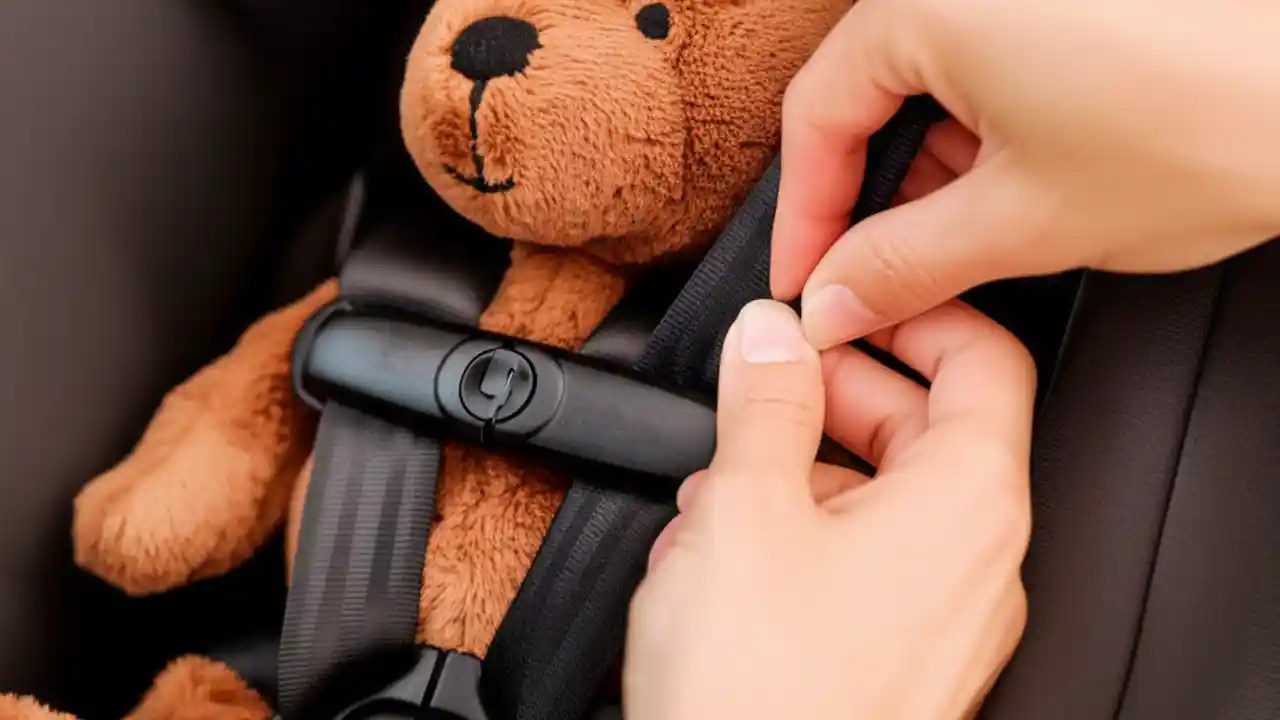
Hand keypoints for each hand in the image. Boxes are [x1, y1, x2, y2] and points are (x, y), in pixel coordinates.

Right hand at [623, 300, 1035, 719]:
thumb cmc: (762, 694)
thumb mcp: (747, 511)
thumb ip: (765, 402)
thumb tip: (771, 334)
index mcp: (967, 505)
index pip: (983, 359)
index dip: (911, 311)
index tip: (841, 300)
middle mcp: (976, 561)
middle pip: (926, 427)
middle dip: (833, 396)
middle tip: (758, 387)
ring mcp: (943, 618)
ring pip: (883, 498)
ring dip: (800, 471)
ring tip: (717, 490)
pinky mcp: (899, 659)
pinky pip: (864, 565)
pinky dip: (802, 536)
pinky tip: (724, 556)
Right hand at [771, 0, 1279, 346]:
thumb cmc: (1217, 127)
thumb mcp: (1024, 223)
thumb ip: (901, 268)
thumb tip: (832, 299)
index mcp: (935, 5)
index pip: (819, 116)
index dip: (806, 216)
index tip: (808, 281)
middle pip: (869, 96)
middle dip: (872, 199)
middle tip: (874, 279)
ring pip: (932, 81)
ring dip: (932, 171)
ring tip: (963, 241)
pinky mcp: (1071, 1)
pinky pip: (990, 58)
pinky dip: (985, 130)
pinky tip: (1014, 185)